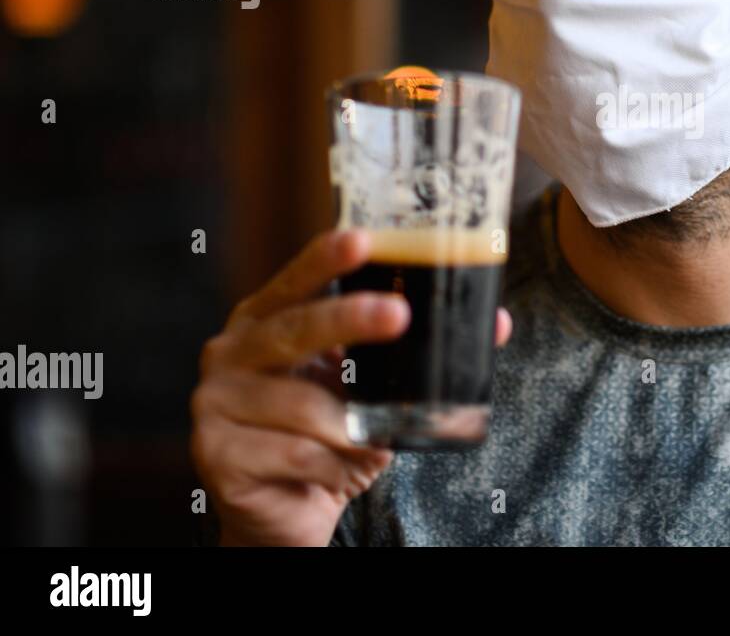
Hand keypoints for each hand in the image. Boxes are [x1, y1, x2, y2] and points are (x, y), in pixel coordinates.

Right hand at [190, 229, 512, 545]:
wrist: (284, 510)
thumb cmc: (327, 436)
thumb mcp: (369, 389)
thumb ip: (414, 352)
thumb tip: (495, 324)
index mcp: (264, 320)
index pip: (295, 280)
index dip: (325, 258)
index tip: (363, 239)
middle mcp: (232, 351)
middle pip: (293, 329)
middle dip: (348, 319)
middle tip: (398, 315)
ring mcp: (215, 401)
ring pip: (301, 406)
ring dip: (349, 427)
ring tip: (371, 438)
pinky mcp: (215, 453)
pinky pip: (293, 453)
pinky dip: (332, 464)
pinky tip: (341, 469)